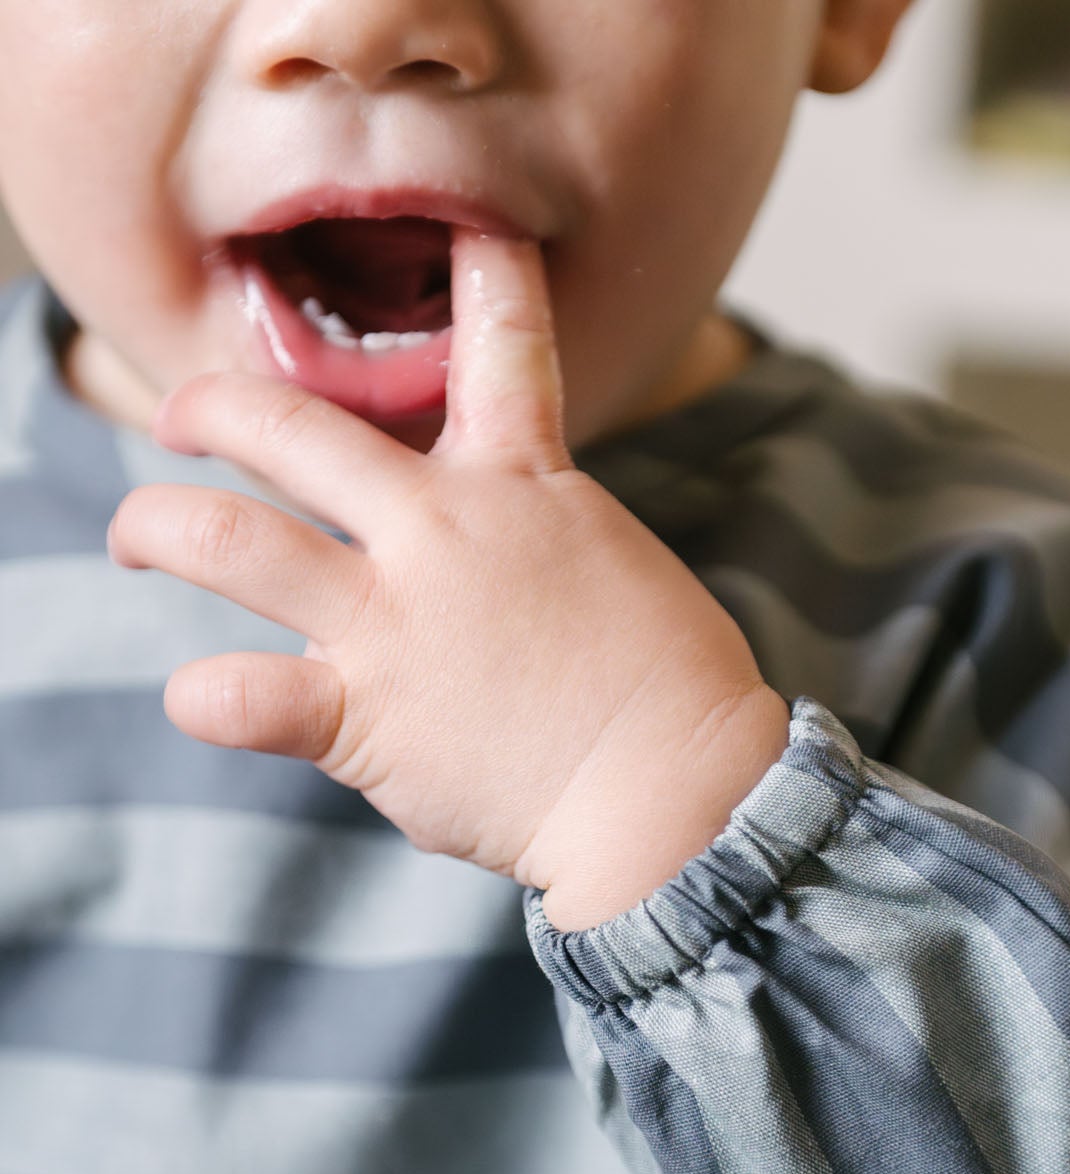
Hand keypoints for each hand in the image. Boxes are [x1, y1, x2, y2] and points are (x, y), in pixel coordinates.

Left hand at [106, 233, 788, 929]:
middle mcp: (441, 531)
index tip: (464, 230)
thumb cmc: (670, 695)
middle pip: (291, 427)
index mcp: (520, 484)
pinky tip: (197, 696)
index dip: (480, 272)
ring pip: (228, 541)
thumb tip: (461, 589)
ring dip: (157, 528)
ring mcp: (393, 620)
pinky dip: (205, 697)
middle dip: (214, 410)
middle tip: (181, 419)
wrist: (677, 789)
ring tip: (135, 538)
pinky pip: (241, 695)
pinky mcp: (364, 715)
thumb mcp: (612, 572)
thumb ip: (525, 549)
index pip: (501, 342)